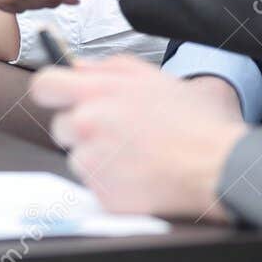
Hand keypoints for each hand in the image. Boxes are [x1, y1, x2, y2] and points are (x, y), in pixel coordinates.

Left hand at [29, 56, 245, 220]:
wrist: (217, 166)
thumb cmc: (192, 121)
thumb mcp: (154, 77)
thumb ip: (109, 66)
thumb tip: (77, 67)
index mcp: (97, 92)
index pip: (44, 86)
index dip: (54, 91)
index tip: (63, 98)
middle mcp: (87, 125)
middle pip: (59, 126)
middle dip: (81, 129)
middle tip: (117, 131)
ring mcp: (92, 163)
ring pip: (77, 158)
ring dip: (97, 157)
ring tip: (135, 154)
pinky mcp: (101, 195)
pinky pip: (93, 186)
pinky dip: (111, 183)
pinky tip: (139, 174)